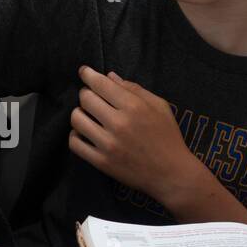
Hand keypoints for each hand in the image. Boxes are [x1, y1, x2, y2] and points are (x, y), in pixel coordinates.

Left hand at [69, 66, 199, 209]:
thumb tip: (109, 76)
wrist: (171, 174)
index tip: (84, 72)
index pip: (100, 84)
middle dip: (86, 94)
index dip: (88, 74)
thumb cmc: (168, 137)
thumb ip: (134, 89)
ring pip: (76, 119)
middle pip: (85, 99)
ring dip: (79, 114)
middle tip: (92, 98)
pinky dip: (75, 135)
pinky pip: (75, 144)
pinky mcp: (101, 162)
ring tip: (88, 116)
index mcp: (134, 106)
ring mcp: (108, 144)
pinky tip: (84, 133)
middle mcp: (119, 123)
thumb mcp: (159, 106)